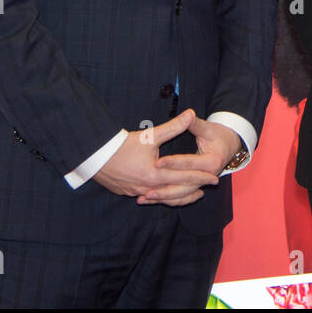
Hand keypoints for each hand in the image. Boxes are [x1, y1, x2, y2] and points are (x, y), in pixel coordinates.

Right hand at [93, 109, 218, 206]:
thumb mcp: (151, 135)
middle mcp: (148, 187)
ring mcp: (137, 192)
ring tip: (194, 194)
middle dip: (195, 188)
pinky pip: (151, 198)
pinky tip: (167, 195)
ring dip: (181, 196)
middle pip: (178, 191)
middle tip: (210, 185)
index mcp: (156, 173)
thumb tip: (191, 114)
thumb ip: (173, 126)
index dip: (202, 177)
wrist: (95, 156)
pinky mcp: (128, 193)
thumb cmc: (123, 145)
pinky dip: (163, 197)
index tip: (215, 177)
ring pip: (165, 198)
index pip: (185, 176)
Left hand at [150, 115, 242, 202]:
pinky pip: (181, 196)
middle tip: (146, 188)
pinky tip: (152, 200)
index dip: (172, 162)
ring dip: (164, 197)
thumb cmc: (218, 135)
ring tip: (145, 197)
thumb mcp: (208, 128)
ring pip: (182, 194)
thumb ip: (195, 124)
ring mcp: (203, 182)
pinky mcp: (197, 186)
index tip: (157, 162)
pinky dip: (167, 199)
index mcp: (211, 161)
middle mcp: (209, 175)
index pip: (188, 163)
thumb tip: (188, 114)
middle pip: (185, 185)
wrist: (230, 145)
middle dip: (165, 187)